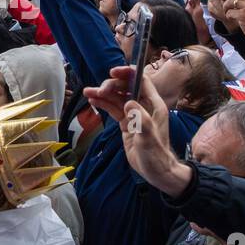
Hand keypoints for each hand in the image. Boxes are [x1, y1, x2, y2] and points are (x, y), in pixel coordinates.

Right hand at [86, 67, 192, 196]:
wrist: (157, 171)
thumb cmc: (156, 155)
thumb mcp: (148, 138)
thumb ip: (140, 119)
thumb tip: (128, 103)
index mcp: (153, 105)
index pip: (141, 81)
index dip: (127, 73)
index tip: (113, 72)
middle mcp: (144, 106)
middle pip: (126, 88)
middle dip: (111, 86)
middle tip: (97, 91)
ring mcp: (134, 114)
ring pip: (117, 98)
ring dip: (103, 94)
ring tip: (87, 92)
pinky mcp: (127, 123)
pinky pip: (114, 109)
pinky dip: (104, 104)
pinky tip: (93, 101)